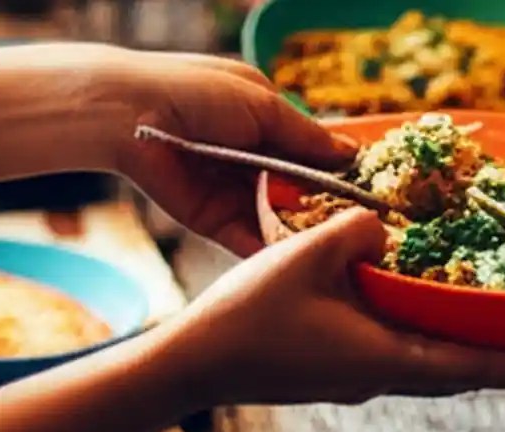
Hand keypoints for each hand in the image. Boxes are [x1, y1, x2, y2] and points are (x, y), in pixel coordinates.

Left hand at [98, 47, 356, 256]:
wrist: (130, 115)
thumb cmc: (199, 94)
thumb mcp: (264, 106)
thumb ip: (308, 136)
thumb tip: (351, 154)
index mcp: (267, 124)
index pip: (314, 154)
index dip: (340, 173)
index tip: (374, 193)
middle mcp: (254, 161)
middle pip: (301, 192)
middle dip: (328, 209)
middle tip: (365, 231)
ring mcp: (235, 193)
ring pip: (280, 220)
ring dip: (306, 234)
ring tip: (342, 253)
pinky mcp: (215, 221)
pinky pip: (250, 241)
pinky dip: (274, 253)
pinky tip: (305, 264)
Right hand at [153, 206, 504, 405]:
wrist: (193, 366)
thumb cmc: (248, 316)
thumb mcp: (306, 255)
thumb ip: (357, 231)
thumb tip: (384, 226)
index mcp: (386, 357)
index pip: (472, 365)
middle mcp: (381, 377)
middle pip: (459, 373)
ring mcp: (357, 380)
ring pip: (430, 368)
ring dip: (468, 355)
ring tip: (499, 335)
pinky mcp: (336, 373)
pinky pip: (400, 359)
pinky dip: (429, 345)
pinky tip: (423, 320)